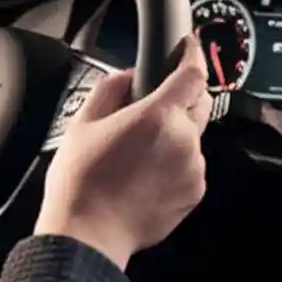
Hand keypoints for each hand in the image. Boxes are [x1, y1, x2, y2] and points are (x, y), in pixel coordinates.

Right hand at [35, 36, 213, 269]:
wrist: (89, 234)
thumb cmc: (82, 182)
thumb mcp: (83, 123)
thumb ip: (111, 89)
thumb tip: (128, 76)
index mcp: (158, 116)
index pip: (193, 74)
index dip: (194, 55)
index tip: (190, 47)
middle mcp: (184, 140)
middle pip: (199, 104)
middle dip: (182, 97)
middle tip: (153, 106)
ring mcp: (194, 168)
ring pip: (194, 138)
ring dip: (175, 136)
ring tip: (139, 153)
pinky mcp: (195, 192)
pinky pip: (191, 166)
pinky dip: (176, 163)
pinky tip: (146, 175)